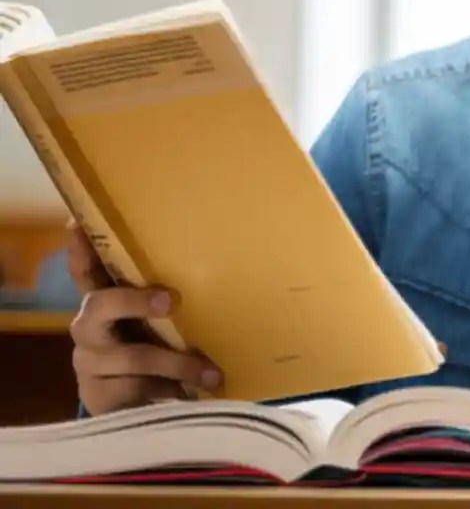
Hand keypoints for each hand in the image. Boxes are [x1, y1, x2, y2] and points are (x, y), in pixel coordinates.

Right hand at [66, 223, 221, 415]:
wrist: (134, 413)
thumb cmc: (153, 352)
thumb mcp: (160, 325)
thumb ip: (169, 301)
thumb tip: (225, 264)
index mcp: (104, 304)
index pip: (86, 271)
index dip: (80, 249)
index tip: (79, 222)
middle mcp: (89, 328)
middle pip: (98, 306)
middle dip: (133, 301)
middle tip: (169, 299)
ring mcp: (90, 363)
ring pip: (133, 357)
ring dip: (177, 362)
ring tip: (212, 373)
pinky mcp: (99, 397)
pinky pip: (140, 391)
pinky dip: (173, 391)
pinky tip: (195, 394)